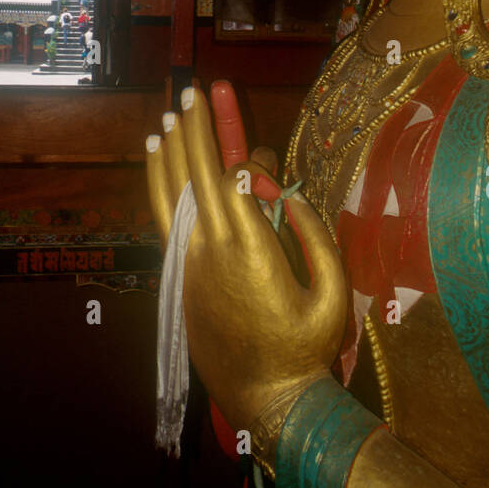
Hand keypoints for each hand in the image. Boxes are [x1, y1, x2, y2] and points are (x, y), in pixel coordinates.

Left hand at [146, 81, 347, 433]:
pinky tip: (154, 156)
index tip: (258, 148)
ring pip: (171, 193)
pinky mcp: (181, 275)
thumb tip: (289, 191)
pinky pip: (164, 217)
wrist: (265, 399)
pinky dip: (158, 182)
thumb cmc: (307, 348)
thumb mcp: (334, 292)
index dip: (242, 153)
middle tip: (194, 88)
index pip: (234, 179)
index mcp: (250, 250)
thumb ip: (314, 235)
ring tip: (169, 114)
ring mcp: (189, 263)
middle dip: (196, 128)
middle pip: (197, 175)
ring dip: (170, 150)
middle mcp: (211, 250)